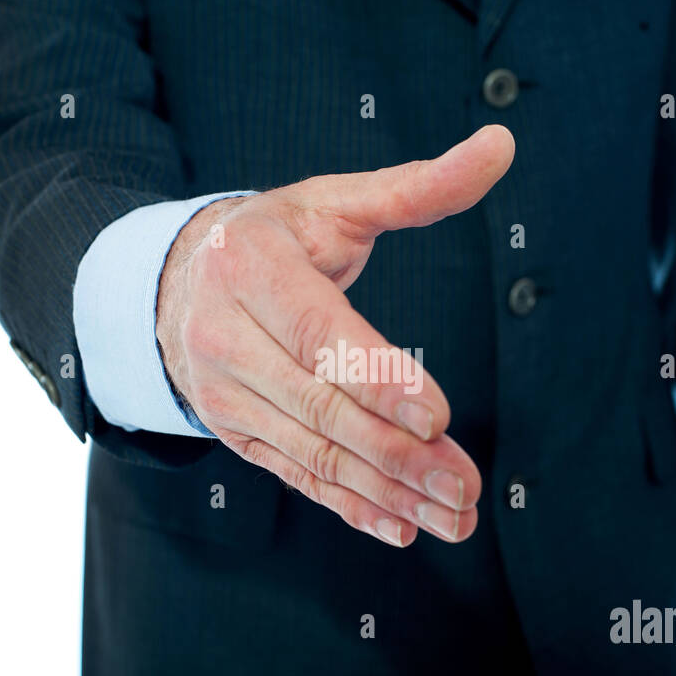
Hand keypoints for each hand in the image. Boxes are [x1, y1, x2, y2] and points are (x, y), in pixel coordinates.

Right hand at [156, 126, 515, 546]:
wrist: (175, 281)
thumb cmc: (272, 238)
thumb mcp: (334, 202)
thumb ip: (418, 186)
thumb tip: (499, 148)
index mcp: (250, 269)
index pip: (319, 334)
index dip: (378, 378)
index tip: (439, 416)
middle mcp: (226, 337)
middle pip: (320, 407)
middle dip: (398, 453)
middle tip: (464, 485)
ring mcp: (225, 393)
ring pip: (313, 453)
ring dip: (387, 492)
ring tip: (453, 516)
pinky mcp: (234, 432)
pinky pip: (296, 476)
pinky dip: (349, 507)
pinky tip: (399, 527)